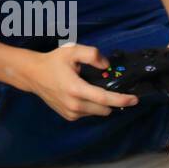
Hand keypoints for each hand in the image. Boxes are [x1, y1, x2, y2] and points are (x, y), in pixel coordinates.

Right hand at [24, 44, 140, 120]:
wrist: (33, 75)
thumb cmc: (53, 62)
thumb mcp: (72, 51)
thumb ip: (92, 54)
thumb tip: (107, 65)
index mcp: (76, 89)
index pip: (105, 99)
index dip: (122, 99)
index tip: (135, 98)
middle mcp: (75, 105)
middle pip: (106, 109)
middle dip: (112, 101)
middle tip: (109, 87)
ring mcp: (71, 113)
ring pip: (98, 112)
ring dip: (101, 104)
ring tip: (90, 88)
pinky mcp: (69, 117)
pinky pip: (88, 114)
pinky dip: (91, 106)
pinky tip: (82, 94)